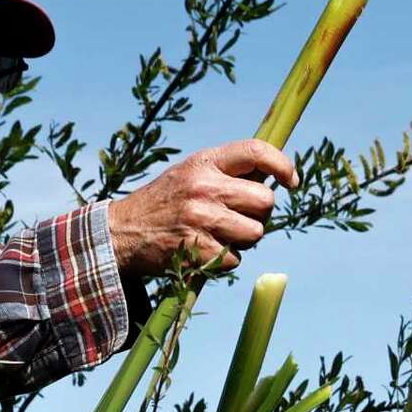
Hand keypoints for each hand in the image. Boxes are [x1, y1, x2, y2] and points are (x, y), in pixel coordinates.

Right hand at [107, 140, 297, 278]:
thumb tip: (271, 180)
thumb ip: (225, 172)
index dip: (282, 165)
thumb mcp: (189, 173)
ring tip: (220, 235)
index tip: (290, 180)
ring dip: (245, 239)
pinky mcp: (197, 251)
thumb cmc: (163, 203)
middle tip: (241, 218)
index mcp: (204, 162)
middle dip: (260, 214)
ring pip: (255, 232)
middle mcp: (204, 187)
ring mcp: (201, 220)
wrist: (120, 233)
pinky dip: (225, 260)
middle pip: (264, 201)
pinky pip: (236, 259)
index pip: (256, 151)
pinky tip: (204, 251)